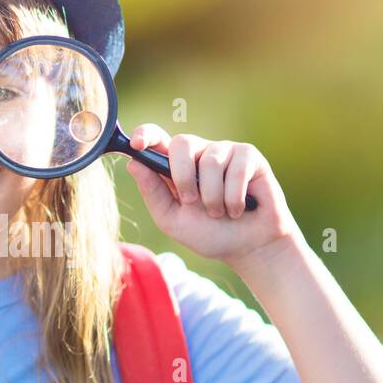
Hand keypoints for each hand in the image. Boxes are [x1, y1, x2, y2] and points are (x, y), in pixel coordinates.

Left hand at [124, 124, 301, 272]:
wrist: (247, 248)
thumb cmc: (209, 234)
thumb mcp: (173, 220)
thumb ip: (153, 193)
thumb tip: (133, 164)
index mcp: (176, 166)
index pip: (157, 138)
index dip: (146, 134)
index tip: (136, 145)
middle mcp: (199, 153)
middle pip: (182, 143)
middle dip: (183, 177)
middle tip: (192, 202)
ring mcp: (224, 151)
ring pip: (210, 162)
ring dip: (213, 197)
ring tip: (220, 212)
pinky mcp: (249, 156)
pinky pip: (236, 169)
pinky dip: (234, 197)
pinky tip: (239, 208)